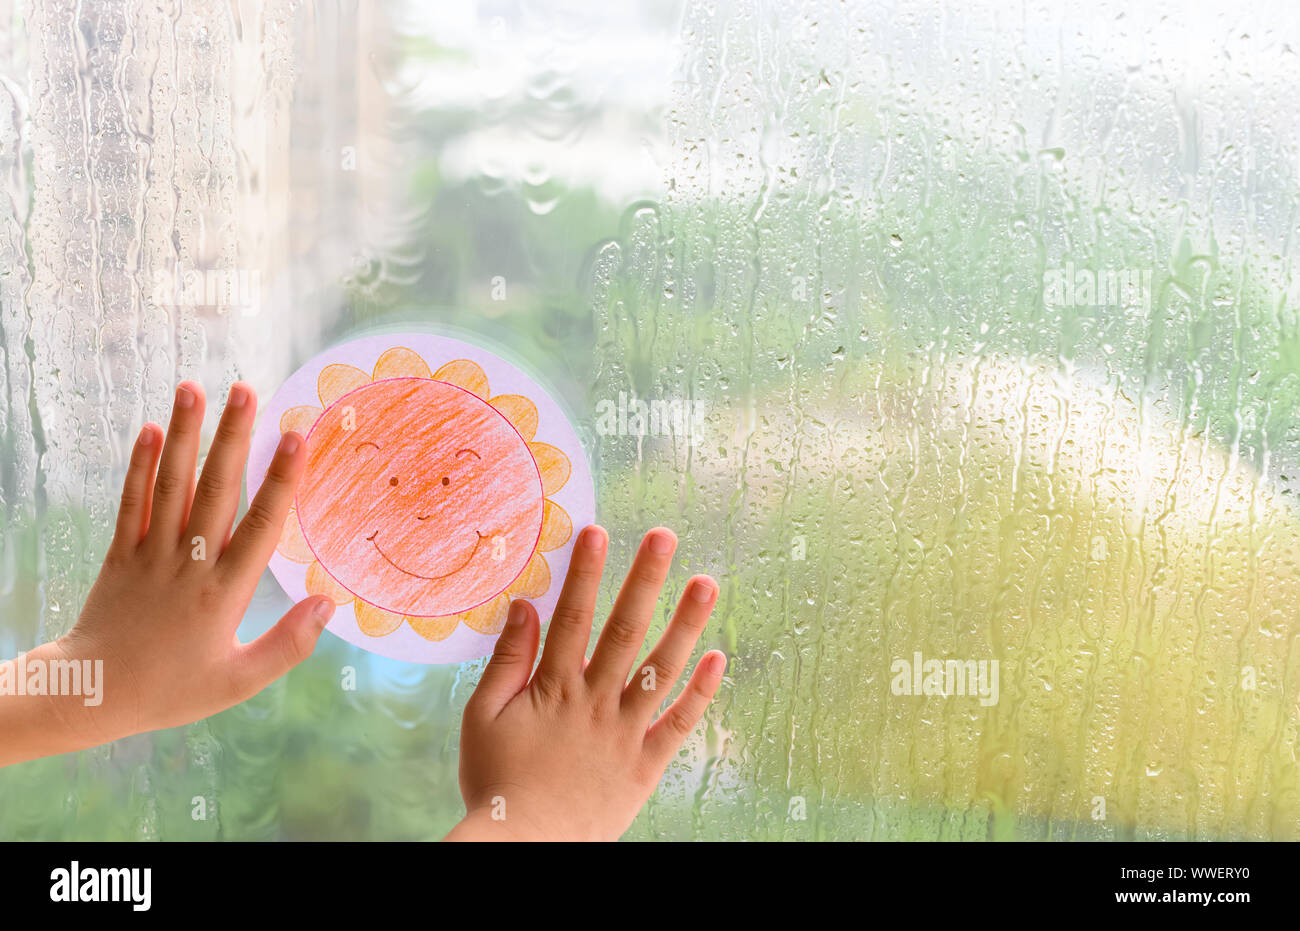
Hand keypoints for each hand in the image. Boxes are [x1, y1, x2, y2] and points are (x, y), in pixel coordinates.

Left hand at [0, 381, 332, 764]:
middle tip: (246, 390)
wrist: (91, 695)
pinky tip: (151, 429)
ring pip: (171, 485)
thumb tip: (327, 604)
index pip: (260, 526)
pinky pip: (131, 502)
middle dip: (233, 438)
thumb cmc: (171, 691)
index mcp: (223, 593)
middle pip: (215, 490)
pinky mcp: (120, 554)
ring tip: (194, 388)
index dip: (280, 479)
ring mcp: (150, 554)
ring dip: (184, 435)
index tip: (295, 438)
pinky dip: (138, 465)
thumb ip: (287, 646)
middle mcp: (188, 564)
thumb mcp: (238, 683)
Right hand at [446, 525, 725, 840]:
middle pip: (625, 630)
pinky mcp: (646, 764)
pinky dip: (701, 693)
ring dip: (686, 624)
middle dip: (645, 579)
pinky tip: (718, 658)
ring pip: (662, 669)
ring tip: (707, 582)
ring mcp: (625, 732)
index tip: (598, 531)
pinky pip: (679, 724)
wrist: (525, 847)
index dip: (586, 572)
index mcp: (554, 688)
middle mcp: (595, 702)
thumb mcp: (483, 717)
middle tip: (665, 536)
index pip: (573, 617)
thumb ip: (507, 660)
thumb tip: (524, 607)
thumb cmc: (496, 782)